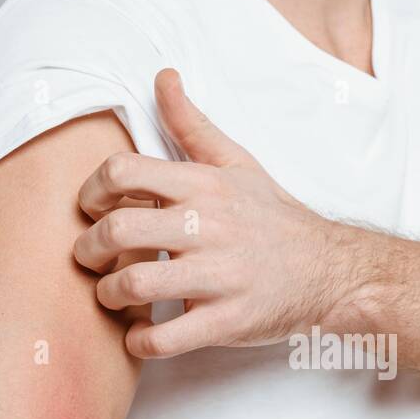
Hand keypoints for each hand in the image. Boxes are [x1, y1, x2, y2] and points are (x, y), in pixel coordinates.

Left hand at [73, 68, 361, 358]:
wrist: (331, 271)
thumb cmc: (274, 219)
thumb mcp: (237, 164)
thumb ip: (191, 124)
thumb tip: (163, 77)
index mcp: (205, 186)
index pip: (123, 172)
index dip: (91, 192)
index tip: (92, 211)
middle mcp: (210, 227)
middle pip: (119, 229)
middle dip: (88, 249)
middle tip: (92, 260)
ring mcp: (220, 276)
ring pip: (136, 284)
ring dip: (109, 294)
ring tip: (113, 296)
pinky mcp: (228, 321)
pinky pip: (166, 338)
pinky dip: (139, 342)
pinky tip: (140, 336)